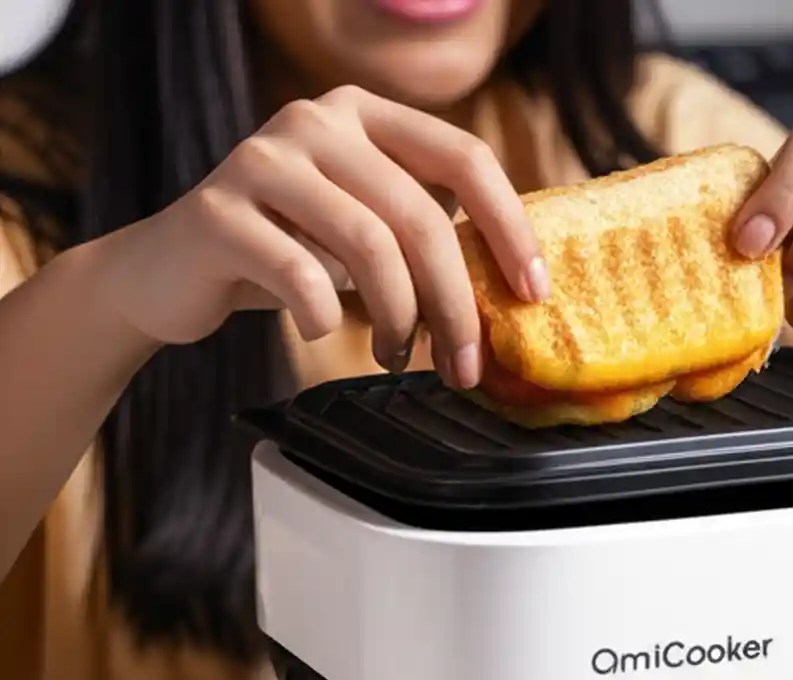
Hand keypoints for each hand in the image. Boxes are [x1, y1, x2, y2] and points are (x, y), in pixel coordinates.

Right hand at [98, 85, 547, 387]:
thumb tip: (513, 287)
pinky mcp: (216, 211)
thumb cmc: (290, 252)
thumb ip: (425, 230)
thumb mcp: (366, 227)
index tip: (533, 293)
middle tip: (466, 363)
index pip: (463, 157)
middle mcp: (316, 120)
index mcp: (366, 114)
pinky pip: (300, 276)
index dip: (508, 227)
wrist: (170, 272)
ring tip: (397, 356)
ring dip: (398, 318)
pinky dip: (324, 319)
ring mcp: (262, 159)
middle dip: (454, 302)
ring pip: (368, 247)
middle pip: (419, 215)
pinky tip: (321, 333)